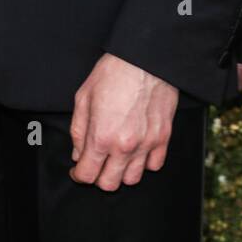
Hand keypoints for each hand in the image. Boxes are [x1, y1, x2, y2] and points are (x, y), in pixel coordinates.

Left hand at [68, 53, 177, 190]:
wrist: (145, 58)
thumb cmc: (113, 72)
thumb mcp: (84, 97)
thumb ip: (78, 130)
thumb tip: (79, 153)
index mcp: (101, 136)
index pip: (87, 174)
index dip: (78, 175)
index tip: (78, 170)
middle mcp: (124, 146)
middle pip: (109, 184)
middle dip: (98, 177)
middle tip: (96, 164)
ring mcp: (146, 144)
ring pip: (132, 179)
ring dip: (121, 172)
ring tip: (116, 158)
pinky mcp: (163, 137)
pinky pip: (154, 165)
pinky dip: (144, 163)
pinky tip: (136, 151)